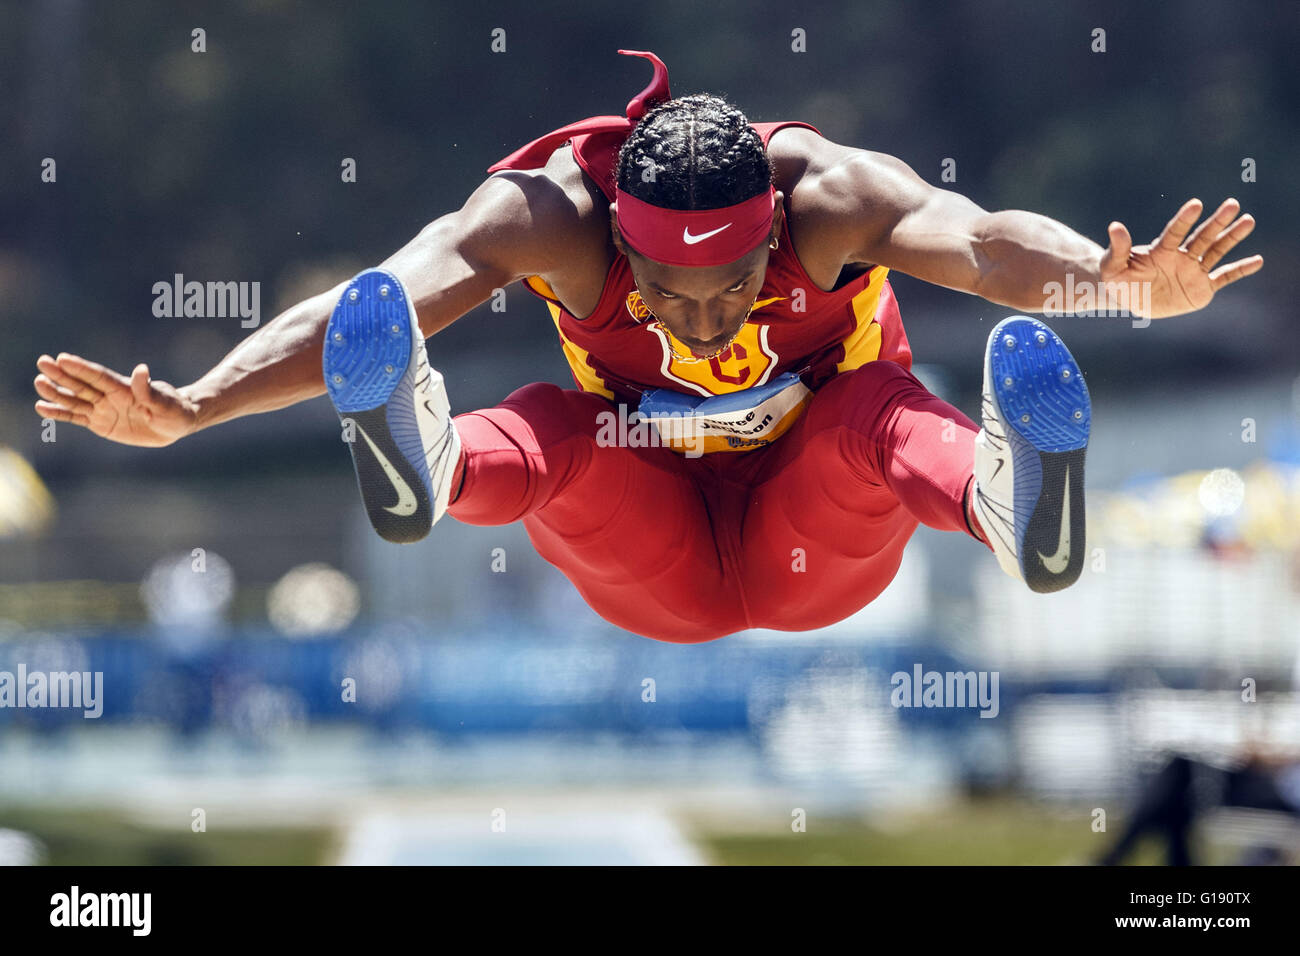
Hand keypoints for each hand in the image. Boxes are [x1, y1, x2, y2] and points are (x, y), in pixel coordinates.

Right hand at [33, 353, 198, 446]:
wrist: (175, 425)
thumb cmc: (175, 411)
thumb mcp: (166, 403)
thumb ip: (149, 391)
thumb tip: (141, 370)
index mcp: (124, 388)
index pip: (99, 377)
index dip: (81, 368)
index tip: (62, 358)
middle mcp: (109, 396)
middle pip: (82, 384)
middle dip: (62, 374)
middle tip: (42, 362)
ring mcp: (103, 408)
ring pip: (75, 399)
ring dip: (56, 392)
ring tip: (39, 382)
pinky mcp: (100, 423)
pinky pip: (76, 417)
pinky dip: (60, 412)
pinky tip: (42, 407)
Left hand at [1100, 198, 1261, 318]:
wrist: (1129, 297)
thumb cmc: (1118, 279)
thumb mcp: (1113, 267)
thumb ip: (1118, 249)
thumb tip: (1114, 226)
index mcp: (1161, 250)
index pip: (1175, 232)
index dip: (1184, 219)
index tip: (1196, 204)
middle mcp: (1181, 256)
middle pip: (1202, 236)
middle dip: (1217, 222)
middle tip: (1232, 204)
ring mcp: (1193, 270)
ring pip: (1216, 251)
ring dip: (1232, 237)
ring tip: (1248, 220)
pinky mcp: (1201, 287)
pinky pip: (1224, 277)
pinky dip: (1240, 270)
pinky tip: (1258, 260)